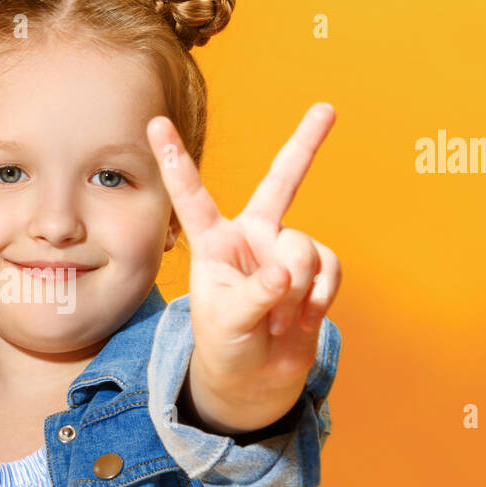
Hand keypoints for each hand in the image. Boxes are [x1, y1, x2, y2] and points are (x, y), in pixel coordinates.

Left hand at [147, 103, 342, 433]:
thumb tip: (287, 274)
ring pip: (303, 250)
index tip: (155, 122)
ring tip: (277, 320)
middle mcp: (253, 236)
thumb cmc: (226, 344)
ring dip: (295, 293)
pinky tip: (304, 318)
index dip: (175, 159)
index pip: (191, 196)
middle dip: (306, 144)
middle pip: (282, 182)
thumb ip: (255, 296)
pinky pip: (330, 269)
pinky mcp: (316, 270)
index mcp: (214, 242)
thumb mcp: (226, 323)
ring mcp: (286, 250)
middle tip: (327, 108)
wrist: (255, 378)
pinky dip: (320, 298)